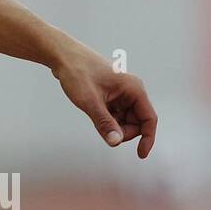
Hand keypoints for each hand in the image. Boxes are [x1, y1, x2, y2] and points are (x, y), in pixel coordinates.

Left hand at [52, 43, 157, 158]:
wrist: (61, 55)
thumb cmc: (77, 72)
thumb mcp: (89, 101)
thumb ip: (104, 122)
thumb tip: (116, 142)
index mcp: (133, 89)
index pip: (149, 119)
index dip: (147, 138)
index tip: (140, 155)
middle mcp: (131, 90)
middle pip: (136, 122)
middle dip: (123, 131)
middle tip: (103, 130)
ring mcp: (120, 92)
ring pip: (124, 119)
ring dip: (113, 125)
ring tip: (94, 115)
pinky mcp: (110, 94)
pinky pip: (114, 113)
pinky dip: (106, 119)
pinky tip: (93, 112)